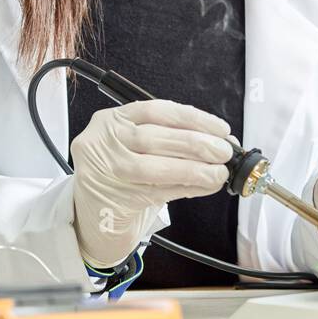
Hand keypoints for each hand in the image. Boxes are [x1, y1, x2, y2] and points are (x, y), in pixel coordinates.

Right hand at [71, 99, 233, 269]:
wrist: (94, 208)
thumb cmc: (121, 171)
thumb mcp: (136, 145)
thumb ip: (172, 138)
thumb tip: (221, 140)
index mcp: (112, 119)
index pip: (156, 111)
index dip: (193, 119)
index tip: (220, 129)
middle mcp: (104, 141)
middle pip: (155, 138)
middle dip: (196, 144)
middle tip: (223, 152)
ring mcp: (106, 171)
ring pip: (154, 167)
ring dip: (192, 169)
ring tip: (217, 173)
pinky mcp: (113, 198)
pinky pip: (157, 193)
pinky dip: (185, 189)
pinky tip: (204, 186)